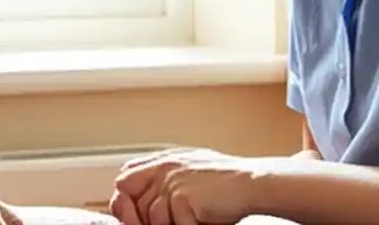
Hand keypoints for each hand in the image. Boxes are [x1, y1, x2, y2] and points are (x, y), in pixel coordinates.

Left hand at [109, 147, 258, 224]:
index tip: (135, 216)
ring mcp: (171, 181)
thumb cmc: (228, 181)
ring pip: (153, 218)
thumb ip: (165, 177)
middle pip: (137, 204)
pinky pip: (173, 224)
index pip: (126, 179)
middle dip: (148, 220)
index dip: (127, 200)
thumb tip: (137, 193)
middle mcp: (163, 168)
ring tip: (194, 218)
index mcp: (163, 161)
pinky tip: (202, 220)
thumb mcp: (190, 171)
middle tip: (177, 219)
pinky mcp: (181, 197)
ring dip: (172, 224)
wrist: (252, 183)